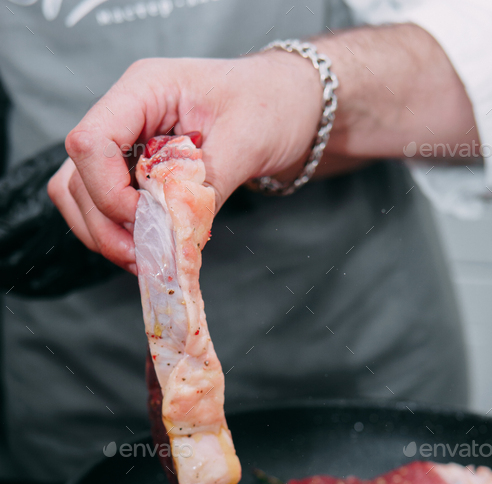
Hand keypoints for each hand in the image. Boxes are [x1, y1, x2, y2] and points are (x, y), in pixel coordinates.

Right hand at [48, 54, 321, 272]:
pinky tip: (152, 248)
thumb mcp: (245, 141)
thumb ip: (205, 188)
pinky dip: (120, 233)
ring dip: (106, 236)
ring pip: (79, 196)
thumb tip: (175, 235)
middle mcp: (125, 115)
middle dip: (106, 227)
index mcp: (145, 89)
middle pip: (77, 178)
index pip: (90, 142)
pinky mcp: (133, 170)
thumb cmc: (269, 105)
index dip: (108, 192)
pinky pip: (103, 206)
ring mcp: (125, 144)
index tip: (146, 221)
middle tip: (147, 258)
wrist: (286, 107)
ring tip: (148, 258)